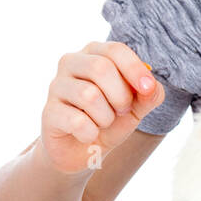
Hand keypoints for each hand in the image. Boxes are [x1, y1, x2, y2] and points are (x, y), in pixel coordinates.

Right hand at [40, 42, 164, 173]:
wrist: (82, 150)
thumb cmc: (109, 119)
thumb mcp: (136, 107)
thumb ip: (149, 95)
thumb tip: (152, 87)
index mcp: (94, 53)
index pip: (115, 50)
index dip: (135, 68)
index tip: (148, 88)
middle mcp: (71, 62)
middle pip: (101, 68)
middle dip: (120, 95)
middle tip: (122, 110)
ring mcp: (56, 86)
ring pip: (89, 95)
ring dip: (106, 117)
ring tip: (103, 122)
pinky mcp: (48, 111)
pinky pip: (76, 121)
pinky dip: (90, 132)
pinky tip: (87, 134)